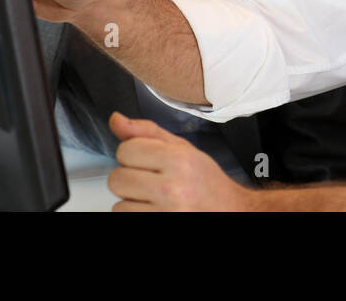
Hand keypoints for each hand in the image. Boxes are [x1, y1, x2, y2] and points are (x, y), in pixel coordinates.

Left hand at [107, 112, 253, 210]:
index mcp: (179, 160)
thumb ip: (147, 132)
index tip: (147, 160)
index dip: (133, 154)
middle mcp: (172, 188)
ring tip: (154, 198)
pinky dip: (136, 213)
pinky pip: (125, 218)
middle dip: (130, 178)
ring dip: (132, 201)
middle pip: (117, 178)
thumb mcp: (182, 148)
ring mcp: (166, 212)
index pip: (126, 150)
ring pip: (119, 204)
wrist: (228, 209)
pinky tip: (153, 209)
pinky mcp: (159, 225)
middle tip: (151, 180)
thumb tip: (116, 120)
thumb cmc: (205, 181)